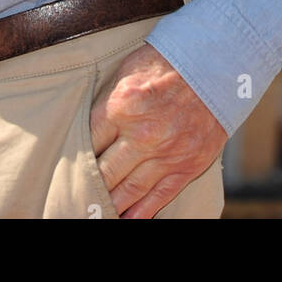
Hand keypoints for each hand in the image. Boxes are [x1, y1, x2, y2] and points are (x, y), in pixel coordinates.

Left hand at [89, 40, 226, 217]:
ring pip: (129, 190)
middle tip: (76, 197)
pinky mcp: (187, 166)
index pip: (88, 142)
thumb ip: (109, 103)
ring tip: (96, 213)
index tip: (67, 168)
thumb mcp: (126, 72)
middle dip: (89, 186)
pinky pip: (160, 196)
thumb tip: (92, 130)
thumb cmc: (165, 62)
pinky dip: (141, 212)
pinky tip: (126, 219)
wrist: (214, 64)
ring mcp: (166, 153)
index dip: (76, 157)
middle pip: (105, 172)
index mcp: (122, 107)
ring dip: (111, 204)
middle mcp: (142, 134)